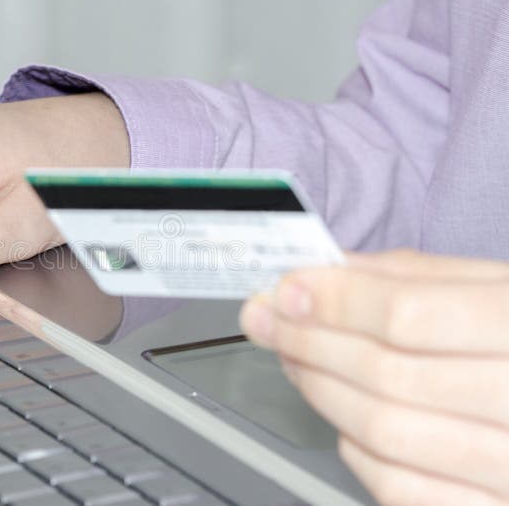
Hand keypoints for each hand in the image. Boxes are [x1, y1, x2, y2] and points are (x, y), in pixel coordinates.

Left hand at [240, 250, 508, 505]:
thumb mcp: (502, 289)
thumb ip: (415, 278)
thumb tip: (322, 275)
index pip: (413, 315)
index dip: (336, 301)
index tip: (287, 289)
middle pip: (390, 375)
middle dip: (312, 344)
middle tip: (273, 322)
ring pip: (386, 434)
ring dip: (321, 391)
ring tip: (297, 359)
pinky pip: (403, 491)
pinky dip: (356, 451)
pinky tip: (346, 419)